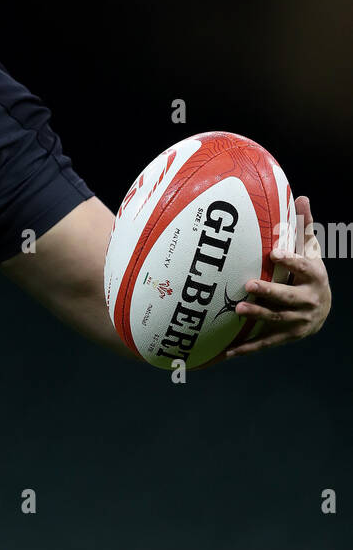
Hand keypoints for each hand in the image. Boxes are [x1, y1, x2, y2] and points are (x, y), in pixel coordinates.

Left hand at [222, 196, 330, 358]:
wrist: (321, 311)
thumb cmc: (309, 275)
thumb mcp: (310, 252)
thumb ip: (303, 227)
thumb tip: (302, 197)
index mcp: (314, 276)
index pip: (302, 267)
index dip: (289, 260)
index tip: (274, 252)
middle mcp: (308, 300)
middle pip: (288, 296)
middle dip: (269, 292)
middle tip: (248, 284)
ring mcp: (298, 320)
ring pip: (277, 318)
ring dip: (257, 315)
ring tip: (237, 310)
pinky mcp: (287, 336)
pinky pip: (266, 342)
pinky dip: (247, 349)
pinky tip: (228, 352)